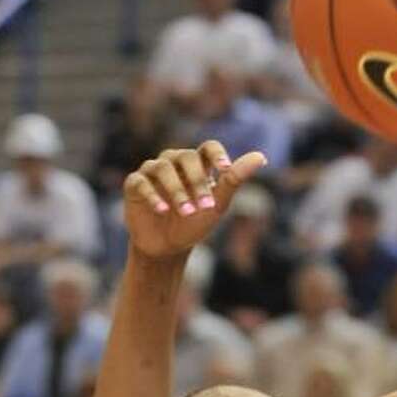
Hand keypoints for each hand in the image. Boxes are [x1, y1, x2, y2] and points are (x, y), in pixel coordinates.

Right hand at [124, 141, 267, 261]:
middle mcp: (174, 162)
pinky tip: (163, 211)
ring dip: (177, 191)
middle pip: (185, 157)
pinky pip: (141, 182)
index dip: (216, 154)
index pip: (208, 147)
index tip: (225, 168)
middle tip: (205, 205)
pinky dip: (152, 196)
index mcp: (196, 165)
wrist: (167, 248)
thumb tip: (261, 157)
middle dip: (197, 181)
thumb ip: (235, 180)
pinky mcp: (134, 185)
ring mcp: (152, 172)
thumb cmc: (193, 224)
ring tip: (186, 212)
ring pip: (162, 168)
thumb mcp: (217, 204)